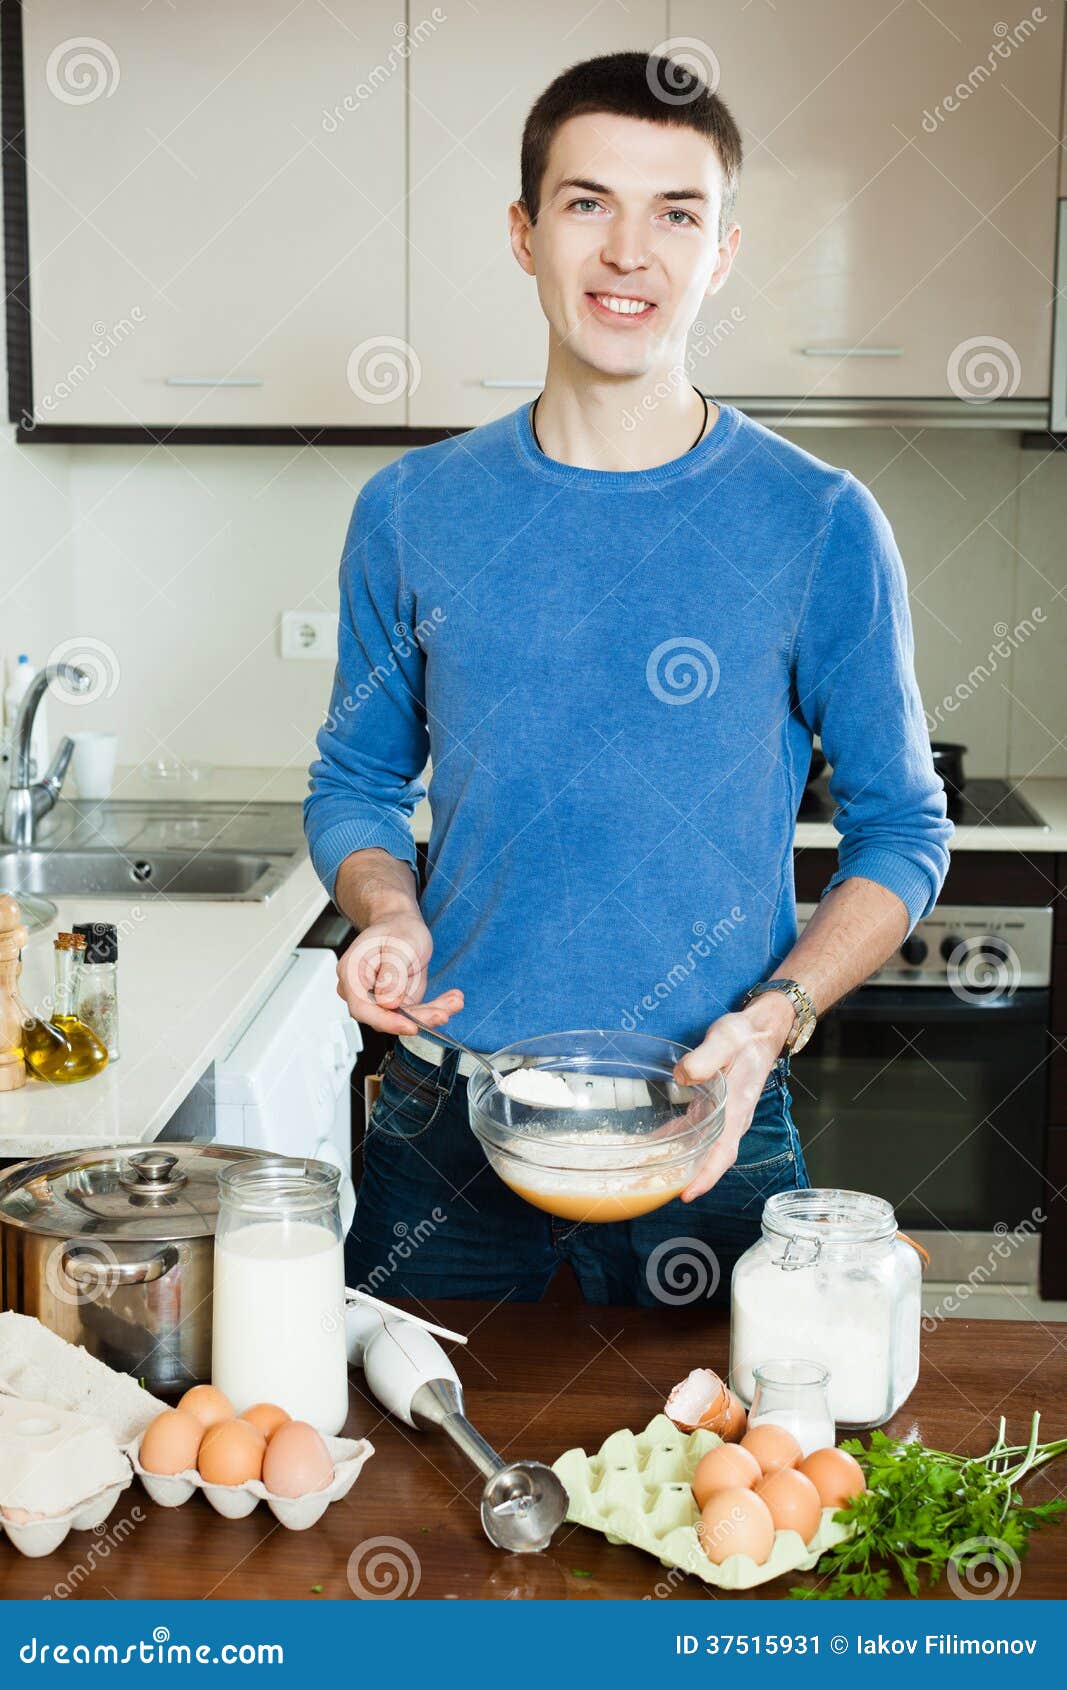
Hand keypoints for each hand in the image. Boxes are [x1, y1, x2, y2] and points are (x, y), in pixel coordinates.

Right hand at [336, 910, 463, 1034]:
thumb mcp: (398, 945)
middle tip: (442, 1013)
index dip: (386, 1021)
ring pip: (404, 1018)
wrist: (403, 926)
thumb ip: (392, 974)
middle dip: (418, 1018)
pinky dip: (436, 1008)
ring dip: (432, 1013)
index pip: (362, 1008)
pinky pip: (415, 1013)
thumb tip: (388, 1002)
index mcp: (352, 973)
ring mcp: (380, 1000)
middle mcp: (362, 992)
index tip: (410, 1025)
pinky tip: (452, 1001)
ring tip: (454, 1002)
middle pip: (385, 1017)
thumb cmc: (395, 929)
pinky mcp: (397, 1004)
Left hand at [672, 994, 794, 1200]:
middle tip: (655, 1192)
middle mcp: (732, 1120)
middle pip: (711, 1160)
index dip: (706, 1176)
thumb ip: (706, 1057)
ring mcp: (725, 1117)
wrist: (761, 1031)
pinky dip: (679, 1142)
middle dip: (687, 1179)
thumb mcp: (726, 1039)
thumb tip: (683, 1076)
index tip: (687, 1194)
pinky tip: (656, 1142)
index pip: (723, 1153)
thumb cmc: (745, 1036)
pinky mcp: (716, 1110)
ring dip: (681, 1164)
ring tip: (649, 1176)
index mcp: (736, 1109)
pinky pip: (698, 1134)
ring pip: (703, 1149)